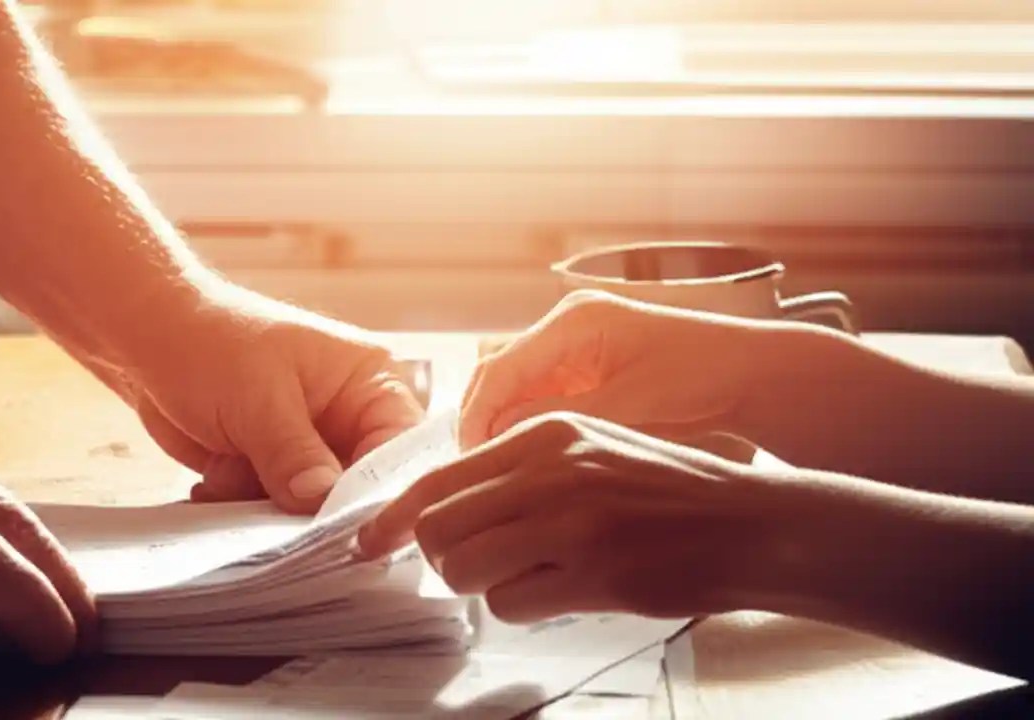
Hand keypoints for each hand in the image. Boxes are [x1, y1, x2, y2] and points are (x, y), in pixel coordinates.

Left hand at [128, 282, 424, 512]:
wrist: (145, 340)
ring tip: (230, 472)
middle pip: (360, 486)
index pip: (400, 448)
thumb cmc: (211, 344)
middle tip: (279, 506)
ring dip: (269, 503)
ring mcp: (311, 444)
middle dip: (316, 505)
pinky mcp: (274, 466)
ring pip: (313, 505)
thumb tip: (322, 501)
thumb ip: (295, 454)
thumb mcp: (259, 400)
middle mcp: (349, 416)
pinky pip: (274, 507)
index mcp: (369, 382)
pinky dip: (243, 502)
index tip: (356, 529)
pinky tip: (214, 474)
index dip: (383, 490)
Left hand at [357, 412, 779, 622]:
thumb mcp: (590, 449)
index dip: (394, 518)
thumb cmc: (668, 490)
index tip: (369, 544)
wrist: (750, 522)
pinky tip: (564, 589)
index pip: (437, 478)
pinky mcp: (594, 573)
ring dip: (481, 585)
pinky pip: (509, 604)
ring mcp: (571, 522)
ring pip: (463, 569)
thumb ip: (521, 469)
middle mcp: (550, 470)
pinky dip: (522, 606)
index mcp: (545, 433)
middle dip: (442, 559)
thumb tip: (447, 506)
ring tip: (527, 575)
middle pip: (438, 528)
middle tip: (476, 567)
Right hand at [460, 290, 836, 450]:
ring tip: (495, 476)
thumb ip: (563, 418)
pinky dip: (527, 431)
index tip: (468, 461)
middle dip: (481, 423)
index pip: (500, 368)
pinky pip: (540, 402)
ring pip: (515, 393)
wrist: (755, 378)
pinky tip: (525, 465)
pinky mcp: (588, 376)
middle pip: (499, 377)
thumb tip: (501, 436)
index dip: (476, 416)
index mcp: (574, 321)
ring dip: (501, 429)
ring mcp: (576, 352)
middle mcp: (567, 329)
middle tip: (473, 474)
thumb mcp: (630, 402)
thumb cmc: (704, 378)